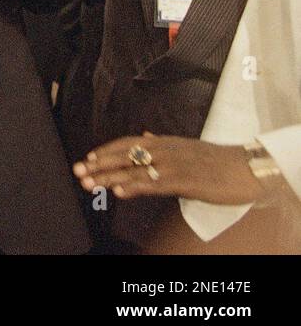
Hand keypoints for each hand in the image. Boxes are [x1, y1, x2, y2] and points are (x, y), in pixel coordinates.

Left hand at [74, 134, 265, 205]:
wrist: (247, 166)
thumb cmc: (219, 160)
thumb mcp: (186, 147)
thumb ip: (163, 143)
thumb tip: (145, 135)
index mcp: (165, 141)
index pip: (128, 143)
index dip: (106, 150)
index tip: (88, 157)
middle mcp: (164, 149)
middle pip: (124, 155)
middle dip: (99, 164)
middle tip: (78, 171)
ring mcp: (172, 164)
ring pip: (133, 170)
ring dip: (109, 177)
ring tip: (89, 183)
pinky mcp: (183, 180)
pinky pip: (154, 184)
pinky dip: (135, 187)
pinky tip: (120, 191)